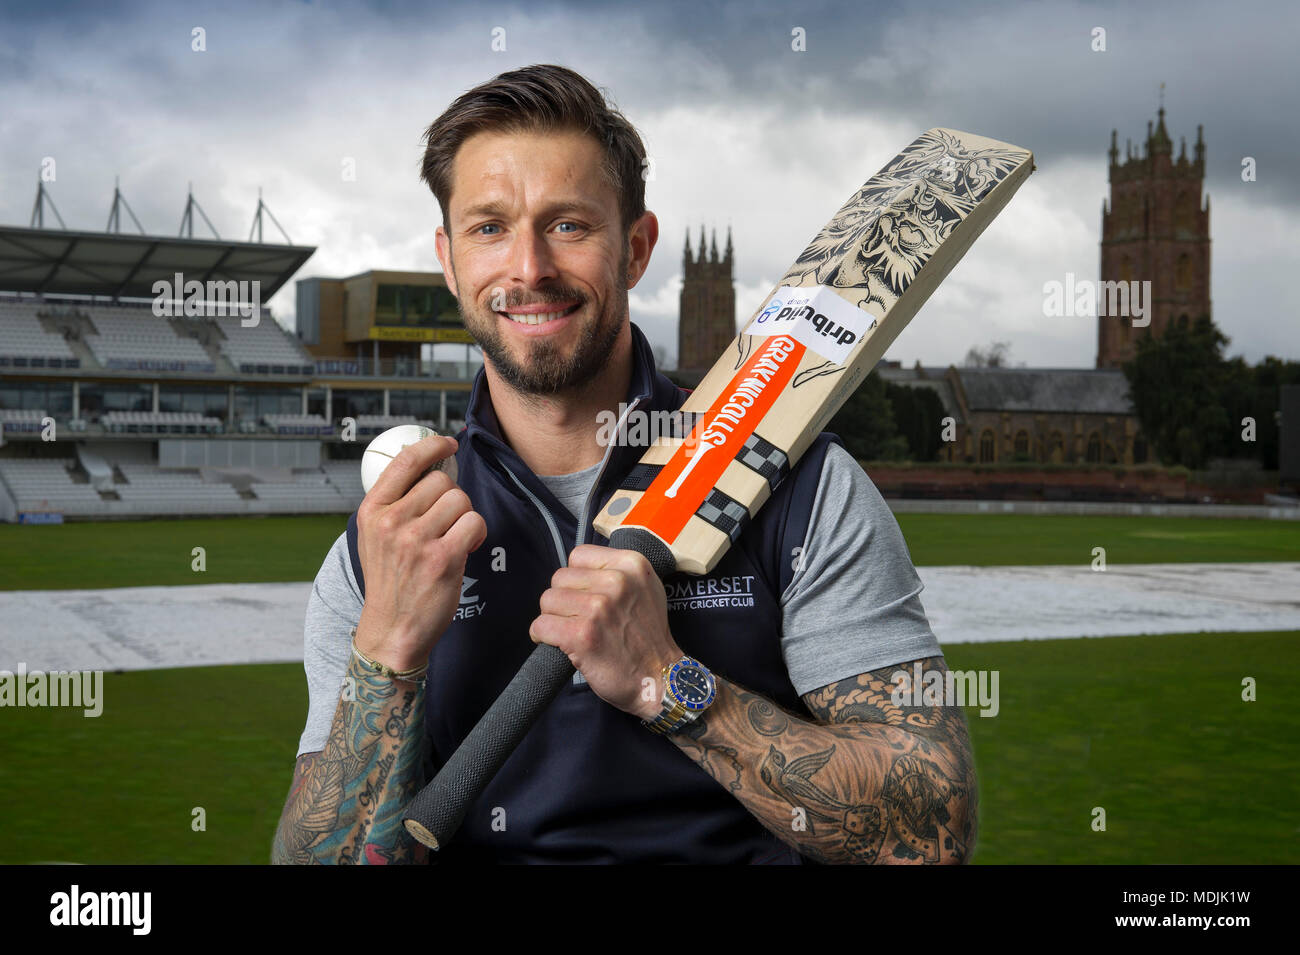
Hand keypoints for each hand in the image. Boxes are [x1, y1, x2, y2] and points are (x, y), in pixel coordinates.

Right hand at [355, 434, 486, 671]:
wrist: (392, 629)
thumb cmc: (390, 582)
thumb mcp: (375, 537)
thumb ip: (395, 504)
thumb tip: (431, 468)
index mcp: (372, 511)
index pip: (405, 461)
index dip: (432, 446)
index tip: (448, 444)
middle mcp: (391, 522)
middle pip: (442, 482)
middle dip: (453, 499)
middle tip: (447, 522)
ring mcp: (416, 540)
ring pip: (461, 500)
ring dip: (465, 517)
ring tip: (454, 538)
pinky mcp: (442, 559)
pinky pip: (474, 523)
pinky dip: (477, 534)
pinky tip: (465, 548)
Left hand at [529, 544, 681, 719]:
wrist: (660, 679)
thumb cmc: (650, 638)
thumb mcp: (647, 589)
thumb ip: (618, 572)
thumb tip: (579, 569)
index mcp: (632, 564)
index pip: (579, 556)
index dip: (578, 579)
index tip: (586, 597)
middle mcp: (616, 581)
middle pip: (560, 578)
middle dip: (565, 600)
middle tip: (580, 619)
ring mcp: (598, 607)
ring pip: (547, 600)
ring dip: (554, 618)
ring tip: (573, 632)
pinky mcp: (582, 634)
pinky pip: (541, 625)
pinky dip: (543, 636)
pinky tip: (559, 644)